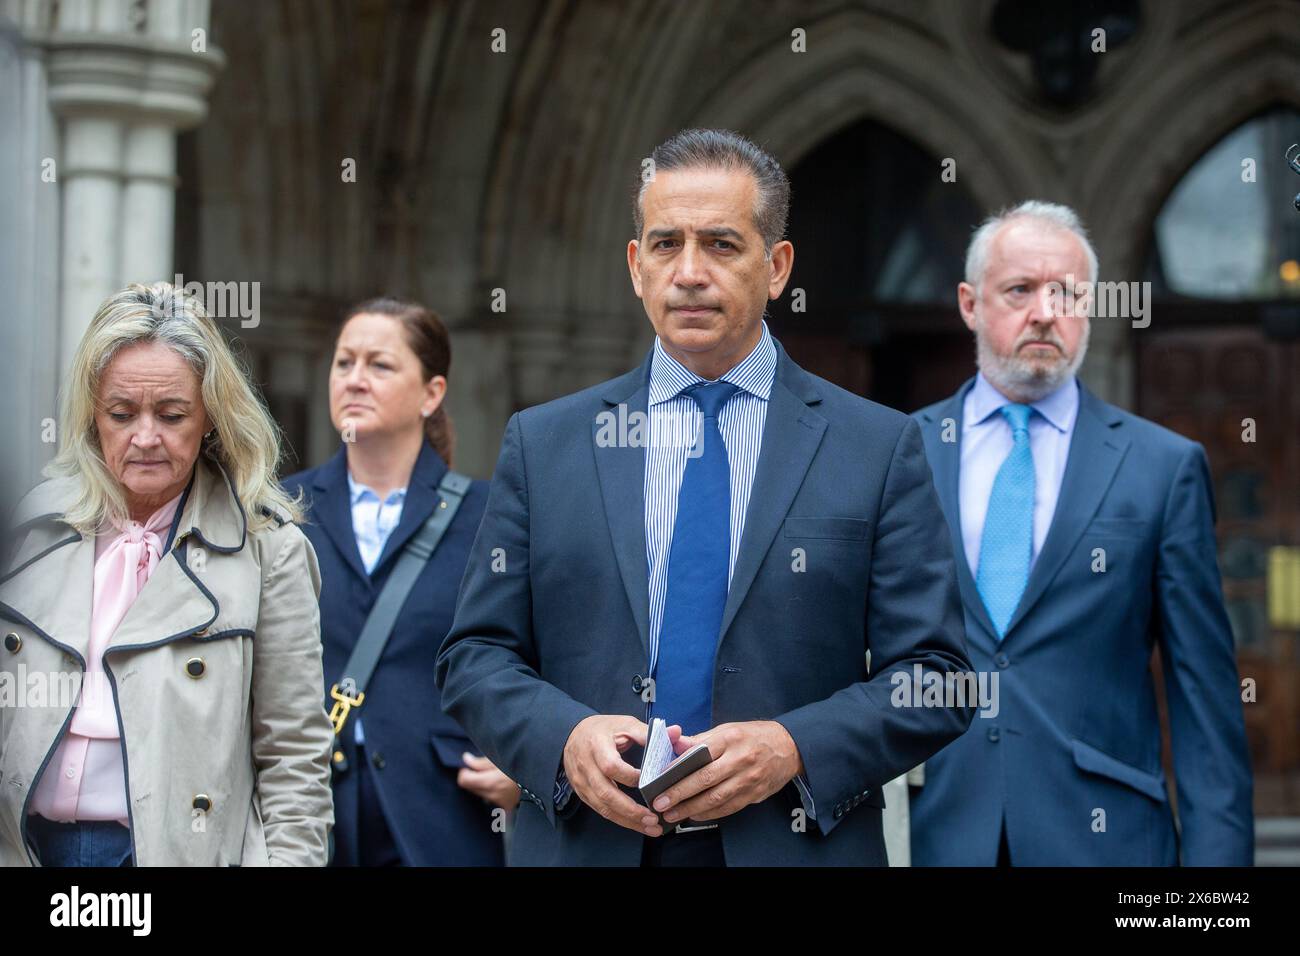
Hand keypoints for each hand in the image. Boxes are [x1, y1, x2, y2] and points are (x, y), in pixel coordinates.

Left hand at [457, 753, 521, 810]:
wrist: (546, 781)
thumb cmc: (523, 765)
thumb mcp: (502, 758)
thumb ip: (481, 762)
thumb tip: (466, 759)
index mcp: (490, 782)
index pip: (463, 780)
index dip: (465, 771)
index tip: (471, 764)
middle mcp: (493, 796)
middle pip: (471, 787)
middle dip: (474, 776)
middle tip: (486, 766)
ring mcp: (500, 803)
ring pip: (482, 792)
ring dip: (484, 783)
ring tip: (498, 772)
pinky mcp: (507, 806)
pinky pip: (493, 797)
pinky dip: (494, 789)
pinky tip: (505, 781)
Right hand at [563, 714, 664, 836]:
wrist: (571, 735)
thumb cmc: (602, 729)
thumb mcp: (624, 724)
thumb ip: (648, 732)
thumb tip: (676, 732)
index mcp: (597, 745)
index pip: (611, 766)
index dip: (630, 776)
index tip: (650, 781)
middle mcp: (586, 766)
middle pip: (606, 793)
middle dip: (631, 810)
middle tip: (653, 818)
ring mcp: (582, 782)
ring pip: (603, 807)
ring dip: (627, 820)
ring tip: (650, 827)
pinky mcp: (583, 793)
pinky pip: (600, 810)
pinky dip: (619, 819)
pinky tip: (635, 824)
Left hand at [652, 720, 802, 824]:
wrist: (789, 747)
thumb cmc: (753, 736)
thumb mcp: (727, 729)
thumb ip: (701, 739)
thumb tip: (676, 744)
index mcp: (730, 739)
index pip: (700, 753)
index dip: (679, 767)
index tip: (662, 777)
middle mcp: (740, 759)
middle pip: (706, 779)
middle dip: (680, 793)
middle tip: (661, 802)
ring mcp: (748, 779)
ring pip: (716, 798)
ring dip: (691, 808)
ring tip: (673, 814)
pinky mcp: (754, 795)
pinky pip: (728, 808)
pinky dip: (710, 814)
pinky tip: (695, 815)